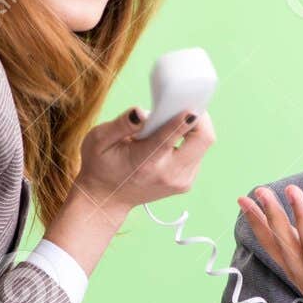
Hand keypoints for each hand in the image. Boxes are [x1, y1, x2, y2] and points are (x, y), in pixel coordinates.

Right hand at [42, 106, 214, 273]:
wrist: (106, 200)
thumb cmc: (100, 165)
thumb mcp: (98, 141)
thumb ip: (120, 124)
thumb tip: (140, 112)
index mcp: (144, 163)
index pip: (168, 139)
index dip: (183, 121)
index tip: (192, 107)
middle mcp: (167, 174)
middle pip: (202, 140)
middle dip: (200, 117)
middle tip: (187, 103)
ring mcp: (180, 181)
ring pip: (204, 145)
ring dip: (195, 127)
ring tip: (176, 117)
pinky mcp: (186, 182)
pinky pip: (198, 153)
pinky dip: (190, 140)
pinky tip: (174, 136)